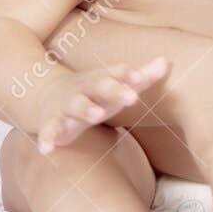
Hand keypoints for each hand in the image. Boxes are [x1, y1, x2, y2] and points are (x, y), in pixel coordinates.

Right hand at [33, 57, 168, 153]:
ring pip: (75, 105)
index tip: (140, 77)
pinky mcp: (53, 123)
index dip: (127, 74)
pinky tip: (46, 150)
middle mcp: (84, 89)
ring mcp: (67, 105)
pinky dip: (46, 138)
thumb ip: (142, 76)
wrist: (48, 94)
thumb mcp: (117, 85)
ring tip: (96, 115)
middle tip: (131, 96)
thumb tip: (166, 61)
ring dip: (85, 109)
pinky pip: (48, 130)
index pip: (116, 73)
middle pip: (98, 86)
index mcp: (102, 79)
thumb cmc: (95, 93)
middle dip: (113, 89)